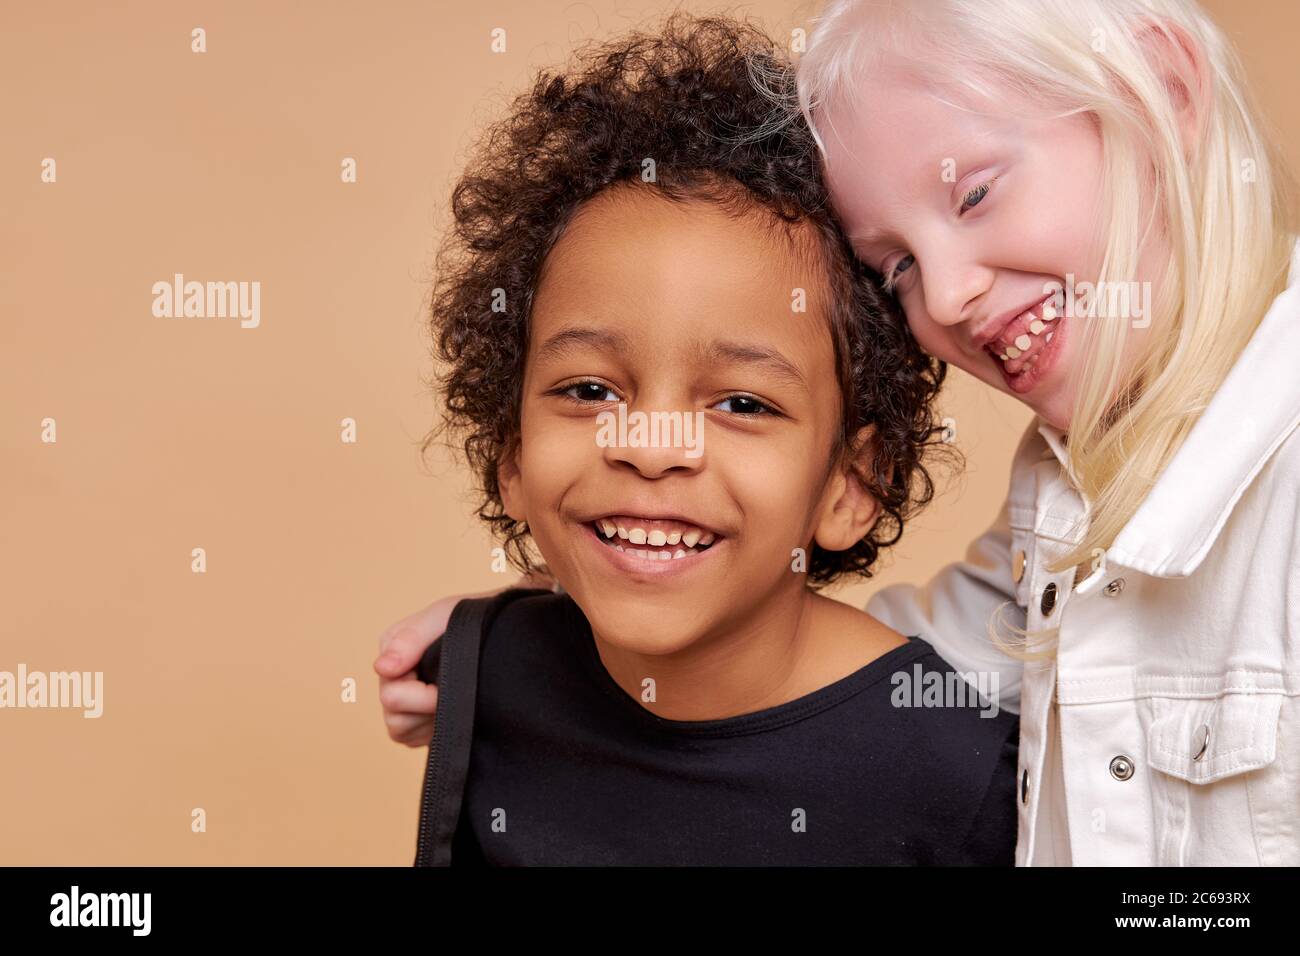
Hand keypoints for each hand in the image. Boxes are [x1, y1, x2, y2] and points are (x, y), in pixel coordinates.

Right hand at [373, 569, 555, 746]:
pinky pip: (413, 740)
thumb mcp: (446, 616)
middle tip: (457, 689)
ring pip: (401, 731)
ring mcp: (401, 701)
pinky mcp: (416, 722)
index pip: (391, 693)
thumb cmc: (475, 618)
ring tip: (457, 696)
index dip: (424, 693)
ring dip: (435, 717)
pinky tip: (454, 709)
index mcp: (392, 648)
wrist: (505, 632)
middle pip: (394, 716)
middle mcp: (391, 675)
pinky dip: (437, 729)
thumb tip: (381, 668)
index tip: (450, 679)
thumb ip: (411, 639)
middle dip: (430, 706)